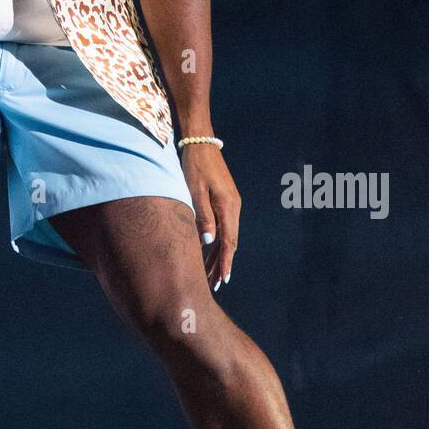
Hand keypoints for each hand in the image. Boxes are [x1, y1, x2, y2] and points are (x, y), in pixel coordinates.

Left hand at [179, 143, 241, 292]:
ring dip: (218, 255)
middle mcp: (233, 207)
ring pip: (225, 235)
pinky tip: (210, 250)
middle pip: (228, 242)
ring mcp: (230, 203)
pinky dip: (217, 241)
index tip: (222, 281)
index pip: (228, 242)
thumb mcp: (195, 190)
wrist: (200, 142)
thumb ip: (202, 216)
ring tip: (210, 274)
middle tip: (215, 286)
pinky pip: (223, 226)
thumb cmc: (195, 165)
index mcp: (227, 206)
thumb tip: (209, 242)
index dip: (225, 263)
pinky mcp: (224, 200)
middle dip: (221, 264)